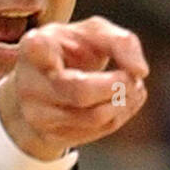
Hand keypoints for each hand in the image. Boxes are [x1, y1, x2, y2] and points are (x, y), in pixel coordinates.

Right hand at [0, 15, 148, 159]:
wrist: (45, 84)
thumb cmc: (72, 49)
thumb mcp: (94, 32)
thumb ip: (122, 42)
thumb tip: (140, 72)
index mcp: (35, 46)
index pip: (35, 50)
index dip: (43, 54)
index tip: (45, 51)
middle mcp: (29, 83)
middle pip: (80, 91)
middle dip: (117, 85)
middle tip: (132, 78)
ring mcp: (37, 115)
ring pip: (93, 117)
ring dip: (123, 103)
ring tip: (131, 87)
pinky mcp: (51, 137)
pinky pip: (97, 131)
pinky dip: (118, 116)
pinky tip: (120, 102)